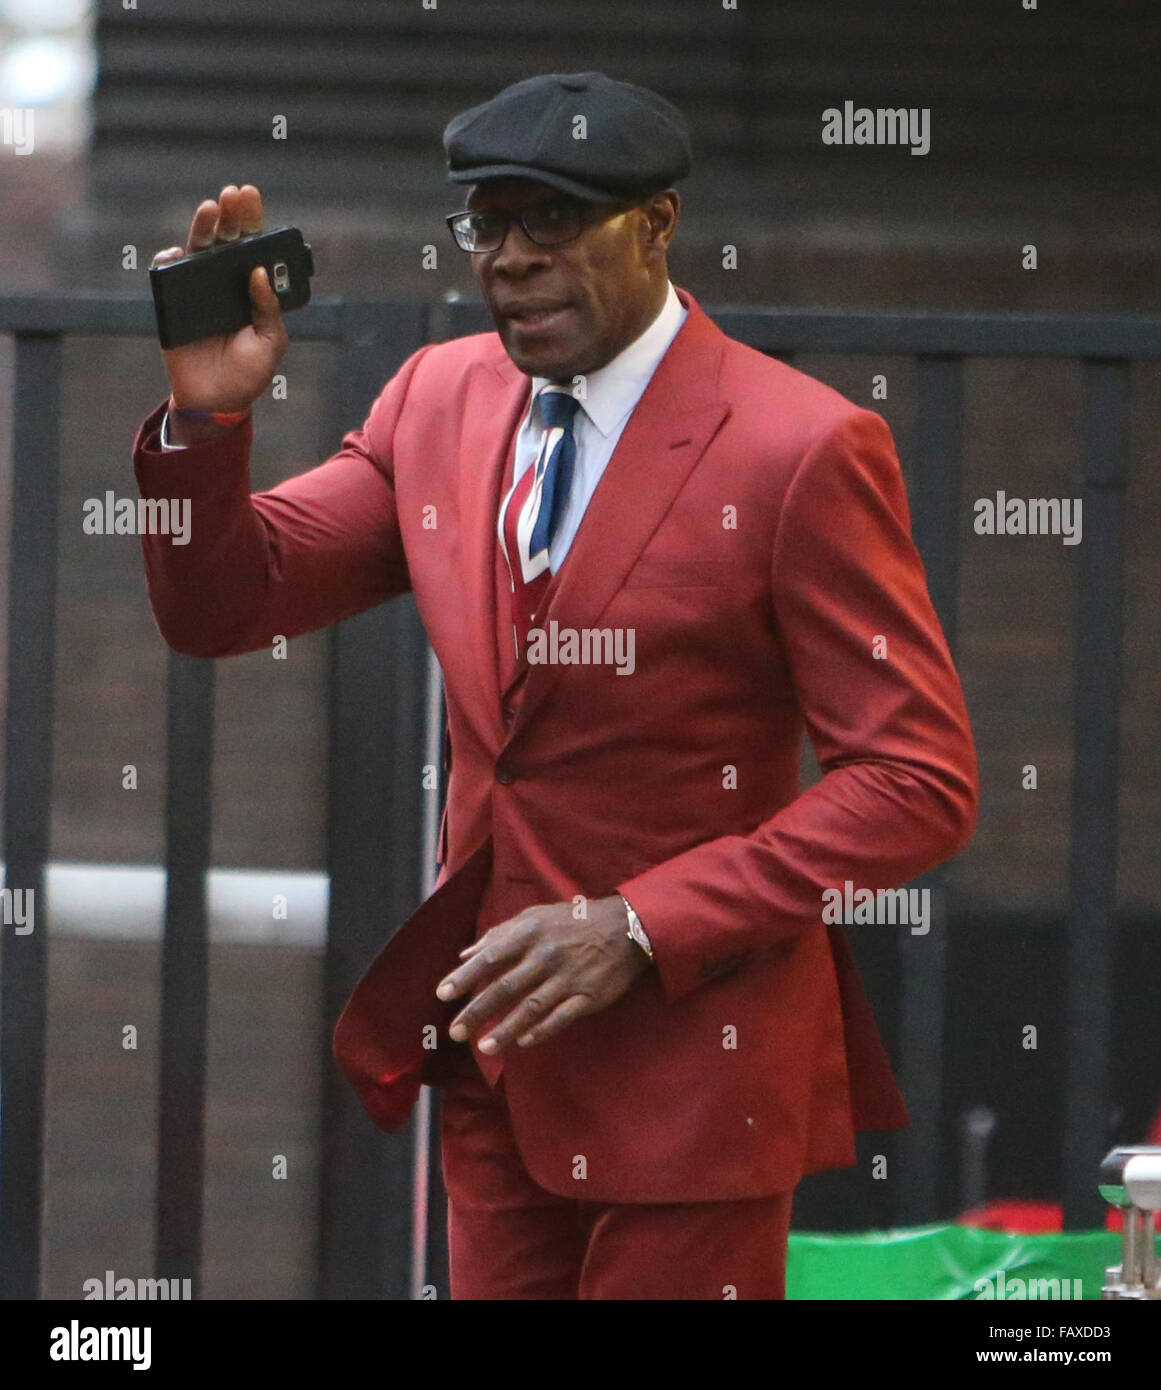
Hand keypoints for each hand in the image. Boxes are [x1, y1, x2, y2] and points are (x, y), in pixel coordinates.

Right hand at [149, 183, 288, 418]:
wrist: (218, 401)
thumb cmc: (249, 372)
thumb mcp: (270, 341)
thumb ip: (268, 308)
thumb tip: (259, 272)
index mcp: (250, 288)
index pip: (251, 246)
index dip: (251, 220)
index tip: (251, 194)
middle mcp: (223, 283)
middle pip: (225, 240)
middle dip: (230, 215)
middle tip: (233, 194)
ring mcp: (196, 290)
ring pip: (197, 251)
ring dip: (202, 227)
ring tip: (211, 208)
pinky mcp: (172, 304)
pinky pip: (167, 276)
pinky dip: (169, 260)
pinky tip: (179, 251)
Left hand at [436, 894, 651, 1053]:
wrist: (626, 927)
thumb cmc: (573, 921)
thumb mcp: (535, 916)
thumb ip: (498, 934)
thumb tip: (464, 953)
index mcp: (530, 933)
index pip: (490, 957)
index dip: (465, 976)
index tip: (442, 994)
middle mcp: (546, 955)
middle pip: (505, 987)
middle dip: (477, 1011)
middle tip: (455, 1032)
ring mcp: (568, 977)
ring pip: (531, 1008)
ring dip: (506, 1030)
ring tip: (483, 1048)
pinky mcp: (588, 996)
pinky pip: (562, 1017)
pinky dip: (542, 1031)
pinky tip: (523, 1042)